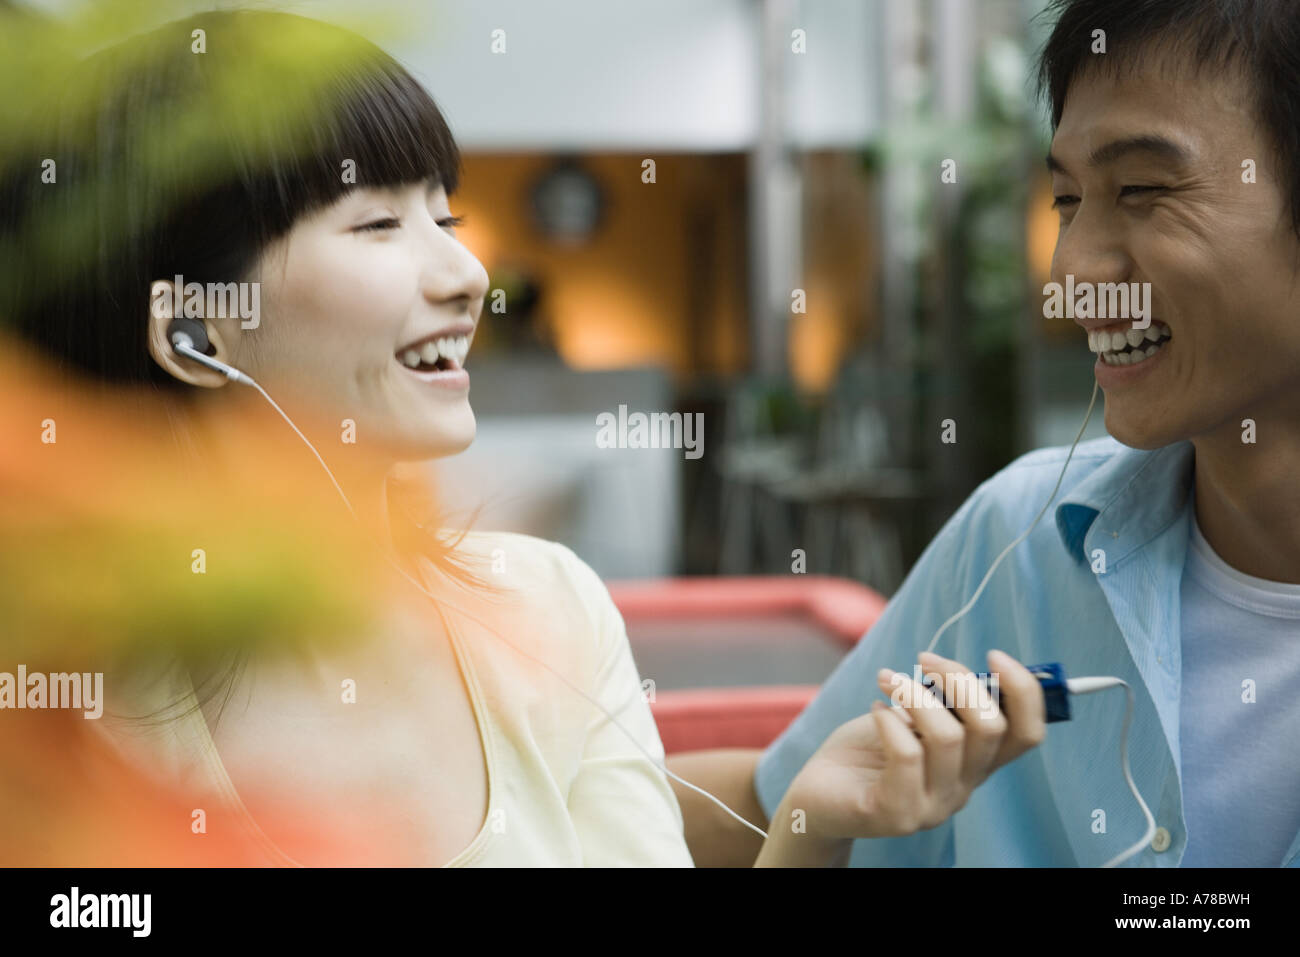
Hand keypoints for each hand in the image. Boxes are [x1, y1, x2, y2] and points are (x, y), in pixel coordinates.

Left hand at [785, 649, 1046, 842]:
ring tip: (886, 679)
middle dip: (958, 677)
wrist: (817, 794)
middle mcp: (962, 789)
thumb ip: (947, 702)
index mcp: (975, 764)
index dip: (1024, 690)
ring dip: (914, 692)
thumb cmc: (870, 747)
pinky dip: (888, 719)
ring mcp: (932, 807)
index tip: (992, 655)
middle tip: (923, 659)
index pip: (1028, 734)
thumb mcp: (915, 716)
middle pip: (992, 727)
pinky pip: (906, 754)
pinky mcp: (895, 814)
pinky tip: (875, 709)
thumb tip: (972, 667)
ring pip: (948, 736)